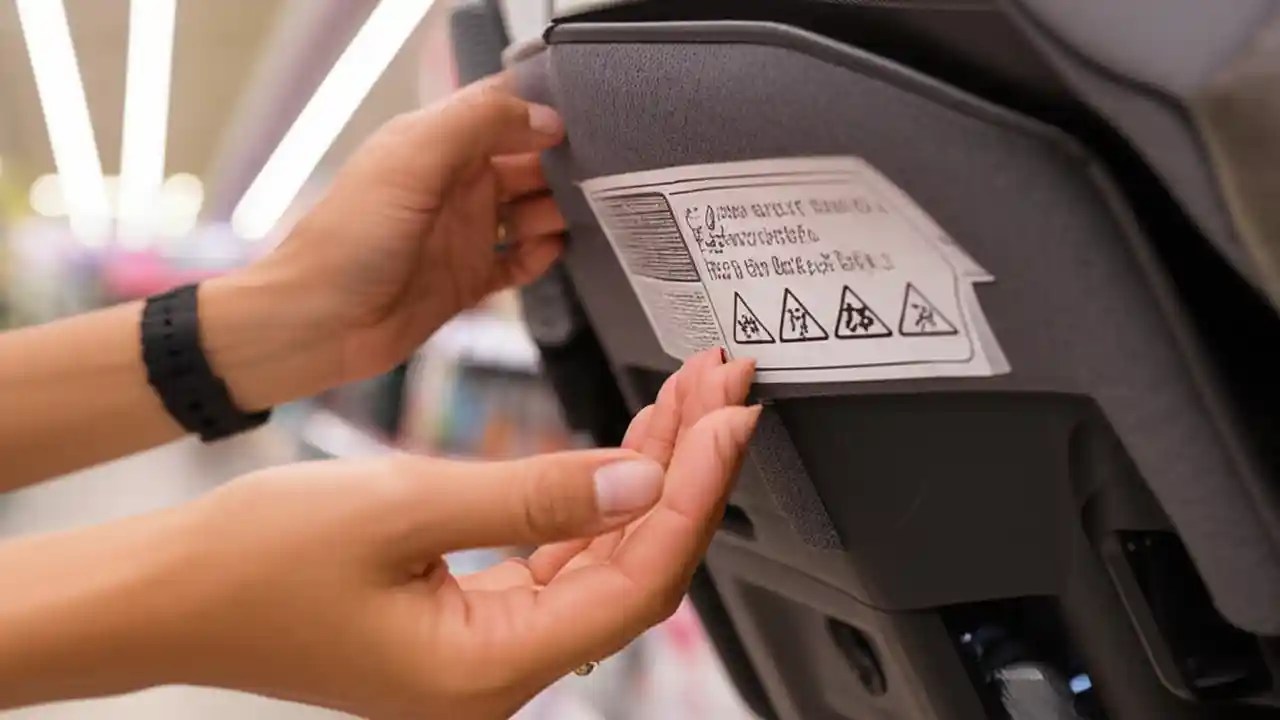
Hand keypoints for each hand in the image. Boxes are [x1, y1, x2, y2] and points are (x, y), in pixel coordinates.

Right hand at [41, 352, 753, 717]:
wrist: (171, 591)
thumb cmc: (257, 561)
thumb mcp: (401, 506)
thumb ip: (532, 495)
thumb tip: (642, 484)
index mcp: (489, 668)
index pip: (639, 581)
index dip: (698, 495)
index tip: (731, 418)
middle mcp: (502, 672)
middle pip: (634, 566)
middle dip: (686, 471)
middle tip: (722, 386)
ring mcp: (490, 647)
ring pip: (604, 556)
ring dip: (648, 476)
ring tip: (685, 397)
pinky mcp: (473, 615)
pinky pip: (561, 555)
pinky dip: (597, 497)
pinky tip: (627, 445)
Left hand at [205, 76, 567, 408]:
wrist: (316, 325)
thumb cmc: (347, 240)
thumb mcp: (413, 160)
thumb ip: (479, 124)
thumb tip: (545, 119)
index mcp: (437, 143)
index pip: (501, 109)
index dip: (542, 110)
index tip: (583, 123)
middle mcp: (455, 184)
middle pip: (528, 161)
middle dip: (564, 164)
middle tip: (604, 174)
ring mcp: (464, 233)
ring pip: (532, 211)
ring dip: (560, 211)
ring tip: (588, 214)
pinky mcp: (469, 280)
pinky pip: (521, 262)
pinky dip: (544, 256)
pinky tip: (557, 251)